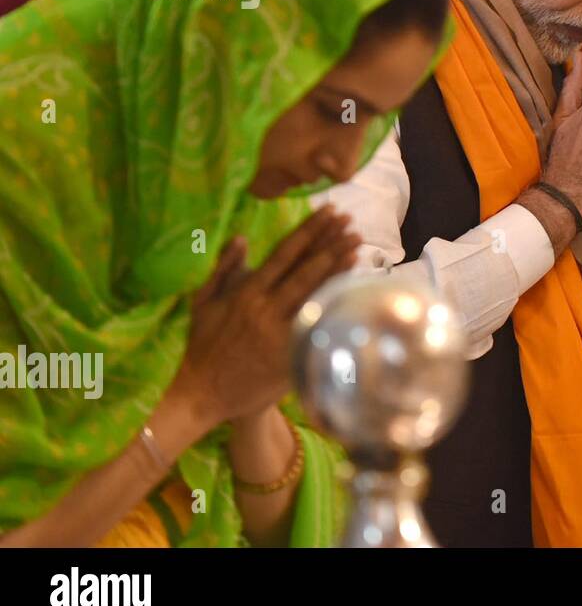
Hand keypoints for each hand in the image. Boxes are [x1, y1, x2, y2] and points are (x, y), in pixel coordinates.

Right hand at [171, 206, 359, 426]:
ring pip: (314, 296)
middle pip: (305, 271)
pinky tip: (349, 294)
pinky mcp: (289, 357)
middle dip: (330, 245)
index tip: (329, 212)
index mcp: (246, 293)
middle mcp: (265, 309)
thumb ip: (223, 268)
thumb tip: (241, 238)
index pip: (284, 254)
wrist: (200, 392)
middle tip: (352, 225)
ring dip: (338, 271)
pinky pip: (316, 328)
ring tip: (357, 249)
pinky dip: (333, 309)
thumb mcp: (203, 301)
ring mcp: (279, 333)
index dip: (309, 231)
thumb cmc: (201, 344)